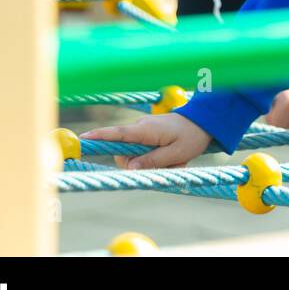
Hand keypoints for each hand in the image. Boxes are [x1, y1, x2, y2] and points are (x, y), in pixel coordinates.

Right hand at [82, 113, 212, 169]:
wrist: (206, 121)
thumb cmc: (191, 136)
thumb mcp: (176, 153)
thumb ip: (153, 161)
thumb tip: (130, 168)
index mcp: (146, 130)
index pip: (117, 134)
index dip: (99, 137)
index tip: (83, 139)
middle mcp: (141, 128)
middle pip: (125, 154)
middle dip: (141, 166)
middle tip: (170, 166)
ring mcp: (144, 130)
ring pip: (137, 155)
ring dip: (154, 163)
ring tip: (176, 160)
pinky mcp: (148, 134)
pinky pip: (146, 151)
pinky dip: (159, 158)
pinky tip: (176, 158)